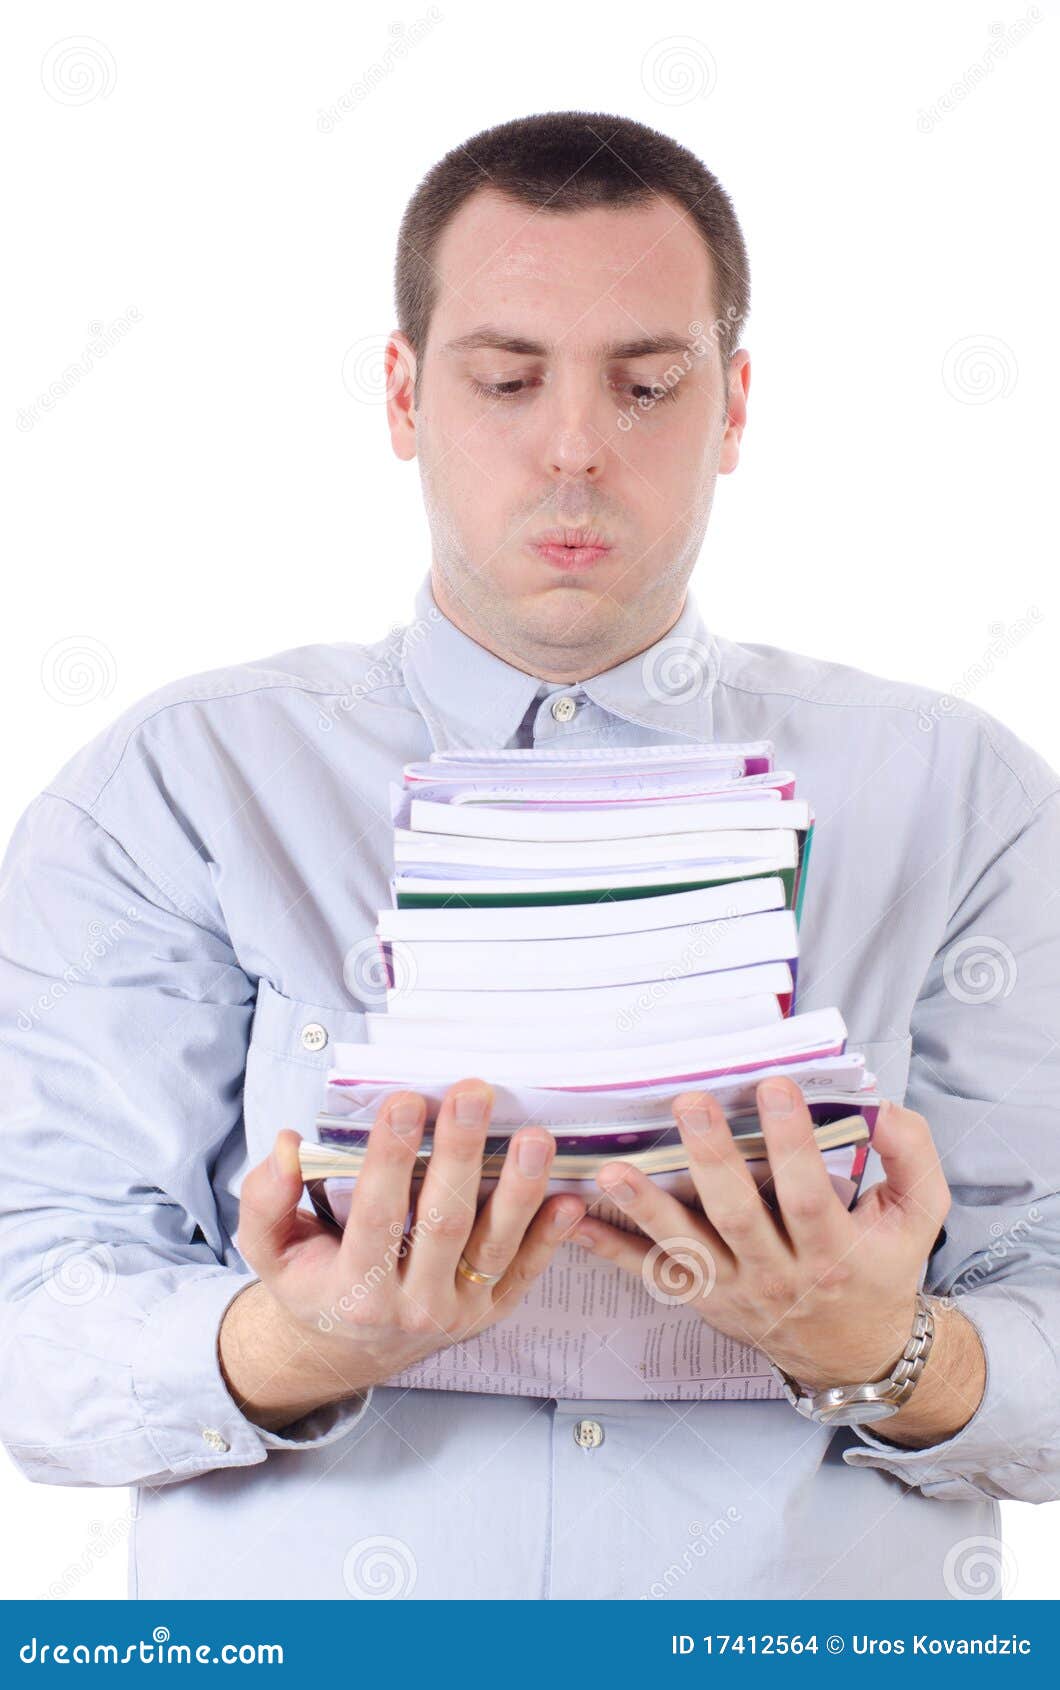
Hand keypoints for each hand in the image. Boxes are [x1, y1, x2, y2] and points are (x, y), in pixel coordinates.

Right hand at [222, 1079, 585, 1428]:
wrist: (349, 1348)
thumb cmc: (313, 1279)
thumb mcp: (270, 1249)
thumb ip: (266, 1199)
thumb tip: (287, 1146)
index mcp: (355, 1288)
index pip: (377, 1215)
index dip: (391, 1158)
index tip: (405, 1100)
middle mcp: (412, 1305)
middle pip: (444, 1223)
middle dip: (461, 1154)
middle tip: (473, 1093)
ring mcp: (460, 1311)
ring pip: (496, 1247)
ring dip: (520, 1190)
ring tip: (537, 1137)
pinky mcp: (493, 1310)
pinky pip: (527, 1271)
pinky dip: (552, 1236)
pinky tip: (571, 1196)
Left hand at [570, 1078, 952, 1390]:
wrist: (854, 1353)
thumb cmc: (881, 1269)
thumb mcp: (919, 1217)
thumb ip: (912, 1159)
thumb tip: (885, 1109)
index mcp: (832, 1252)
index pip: (808, 1194)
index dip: (791, 1141)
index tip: (773, 1085)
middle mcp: (778, 1275)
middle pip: (738, 1216)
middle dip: (711, 1158)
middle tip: (688, 1104)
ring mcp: (734, 1290)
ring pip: (684, 1249)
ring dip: (644, 1208)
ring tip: (611, 1170)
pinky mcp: (702, 1298)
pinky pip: (652, 1277)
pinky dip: (612, 1252)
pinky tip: (575, 1225)